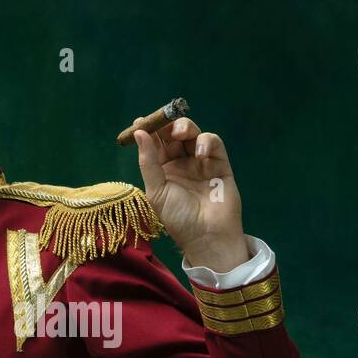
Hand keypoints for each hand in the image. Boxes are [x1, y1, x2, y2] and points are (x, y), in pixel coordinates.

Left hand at [132, 116, 249, 271]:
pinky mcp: (219, 162)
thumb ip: (149, 161)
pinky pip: (213, 143)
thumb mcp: (157, 191)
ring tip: (181, 133)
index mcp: (163, 169)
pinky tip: (199, 152)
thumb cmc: (179, 218)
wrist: (207, 236)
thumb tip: (138, 132)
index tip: (140, 121)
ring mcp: (200, 161)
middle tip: (164, 124)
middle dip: (167, 124)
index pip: (155, 142)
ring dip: (186, 127)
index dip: (148, 130)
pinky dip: (206, 141)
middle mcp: (181, 162)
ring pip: (193, 133)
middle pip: (173, 133)